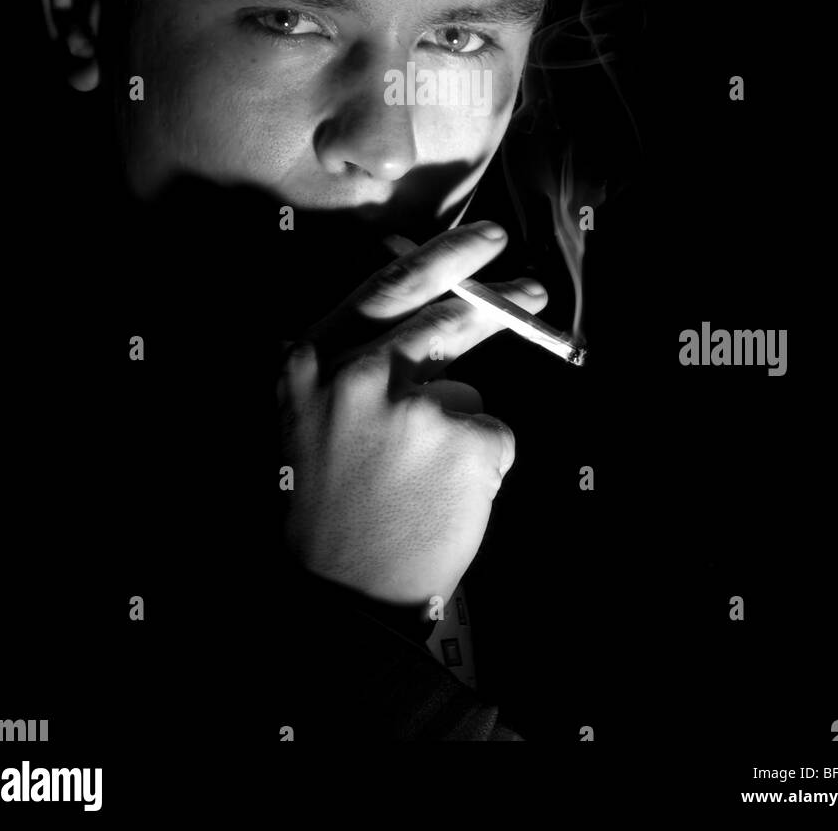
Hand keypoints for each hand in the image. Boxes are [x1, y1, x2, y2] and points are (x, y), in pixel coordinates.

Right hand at [276, 221, 546, 606]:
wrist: (341, 597)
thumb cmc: (329, 511)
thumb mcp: (312, 421)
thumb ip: (358, 364)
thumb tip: (439, 310)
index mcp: (312, 365)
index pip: (385, 287)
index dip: (440, 257)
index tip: (483, 240)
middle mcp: (357, 373)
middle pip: (439, 313)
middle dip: (489, 290)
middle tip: (525, 280)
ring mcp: (414, 406)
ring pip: (466, 395)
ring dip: (457, 435)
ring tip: (417, 488)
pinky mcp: (462, 441)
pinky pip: (492, 437)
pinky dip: (478, 468)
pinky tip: (440, 501)